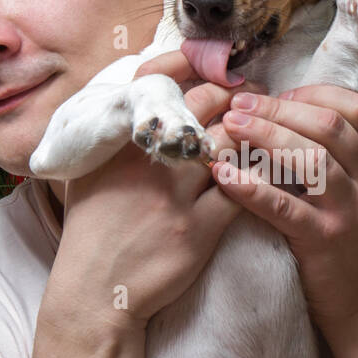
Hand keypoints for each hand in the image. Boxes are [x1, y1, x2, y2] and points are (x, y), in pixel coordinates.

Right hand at [53, 51, 267, 331]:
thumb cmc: (91, 229)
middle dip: (237, 95)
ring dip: (255, 132)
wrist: (94, 290)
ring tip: (269, 129)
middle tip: (257, 96)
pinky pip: (244, 188)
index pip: (161, 81)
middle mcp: (147, 158)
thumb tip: (136, 101)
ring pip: (231, 142)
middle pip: (205, 104)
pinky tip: (270, 171)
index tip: (219, 69)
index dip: (195, 67)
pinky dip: (260, 175)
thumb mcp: (87, 172)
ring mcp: (175, 193)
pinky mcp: (199, 228)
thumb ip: (112, 136)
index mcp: (119, 139)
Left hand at [211, 84, 357, 328]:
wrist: (357, 296)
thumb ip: (327, 146)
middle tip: (238, 105)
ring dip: (265, 137)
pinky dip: (250, 187)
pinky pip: (283, 206)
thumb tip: (275, 105)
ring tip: (229, 127)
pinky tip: (223, 175)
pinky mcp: (324, 238)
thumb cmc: (341, 229)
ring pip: (310, 159)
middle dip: (278, 109)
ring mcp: (352, 209)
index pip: (354, 106)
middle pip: (328, 126)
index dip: (312, 93)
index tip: (276, 94)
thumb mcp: (351, 183)